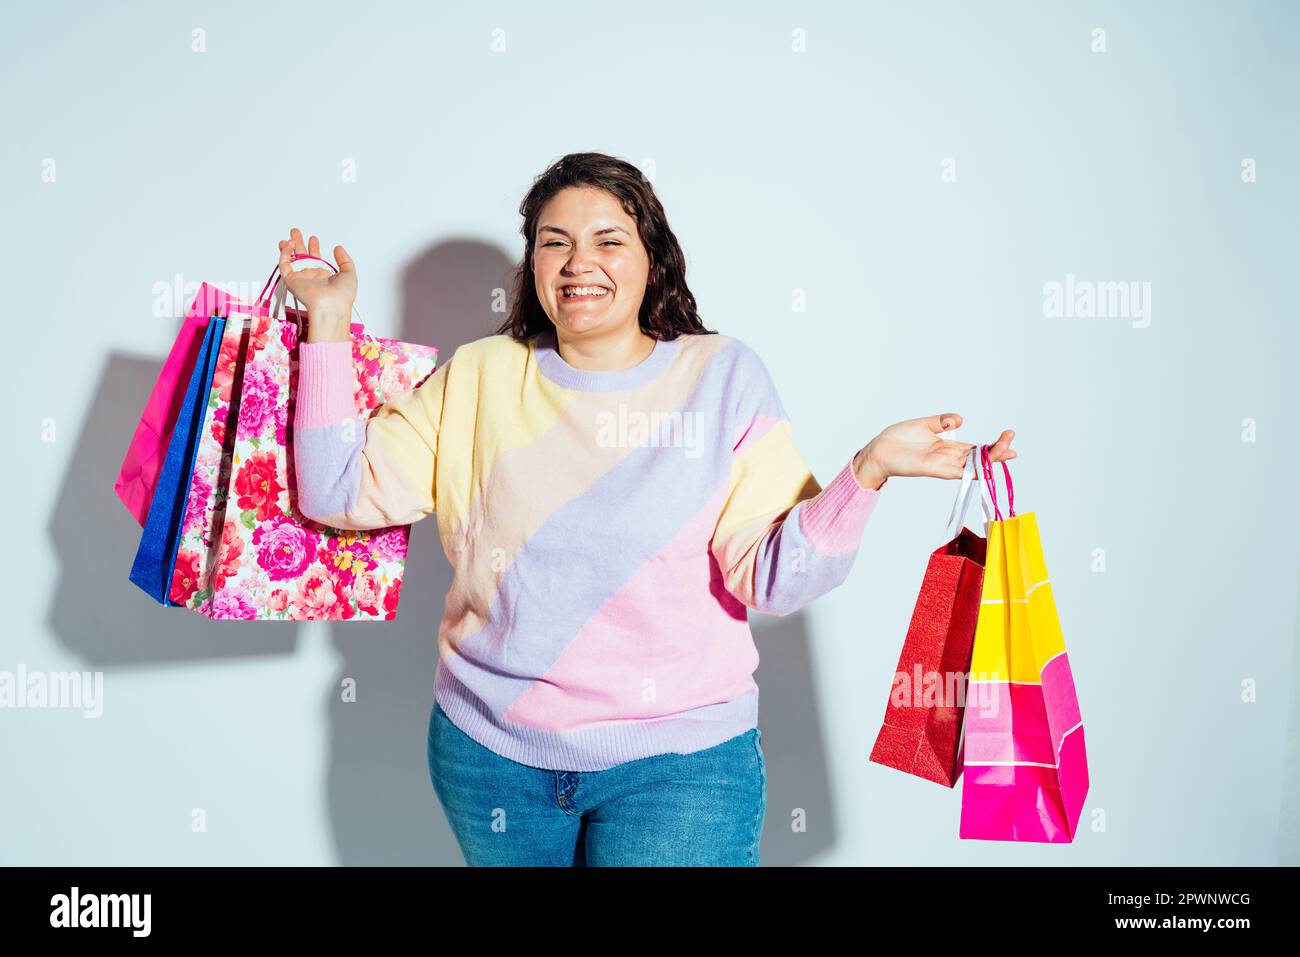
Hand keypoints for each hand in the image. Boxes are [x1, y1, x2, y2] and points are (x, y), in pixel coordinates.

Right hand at [277, 227, 356, 342]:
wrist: (332, 306)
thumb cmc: (342, 295)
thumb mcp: (349, 274)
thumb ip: (344, 260)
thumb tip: (338, 248)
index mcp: (324, 275)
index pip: (316, 259)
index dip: (314, 248)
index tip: (314, 239)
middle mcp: (311, 276)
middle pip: (302, 256)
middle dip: (299, 243)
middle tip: (296, 232)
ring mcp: (301, 278)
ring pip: (291, 260)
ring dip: (288, 247)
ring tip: (289, 236)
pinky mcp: (291, 280)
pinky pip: (284, 265)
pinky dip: (285, 254)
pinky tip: (289, 244)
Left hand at [853, 414, 1015, 489]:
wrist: (879, 449)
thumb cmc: (898, 439)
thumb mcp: (924, 424)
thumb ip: (942, 421)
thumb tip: (960, 418)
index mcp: (948, 447)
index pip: (977, 449)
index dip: (994, 446)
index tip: (1009, 436)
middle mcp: (949, 458)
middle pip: (980, 458)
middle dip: (998, 452)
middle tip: (1013, 445)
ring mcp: (943, 465)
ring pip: (973, 466)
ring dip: (990, 461)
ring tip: (1007, 453)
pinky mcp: (933, 469)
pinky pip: (956, 472)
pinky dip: (970, 471)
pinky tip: (984, 469)